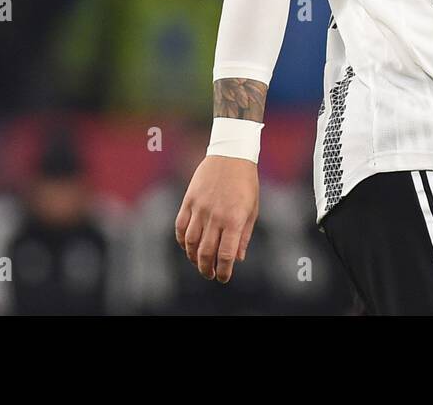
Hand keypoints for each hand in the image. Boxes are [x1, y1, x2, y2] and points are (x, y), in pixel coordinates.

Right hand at [175, 155, 258, 281]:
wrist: (231, 154)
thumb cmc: (246, 182)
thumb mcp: (252, 209)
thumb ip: (244, 235)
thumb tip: (238, 258)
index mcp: (234, 219)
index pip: (225, 255)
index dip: (223, 271)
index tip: (223, 278)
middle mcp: (215, 216)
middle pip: (206, 253)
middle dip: (207, 269)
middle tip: (209, 274)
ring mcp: (200, 208)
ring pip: (190, 243)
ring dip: (193, 257)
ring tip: (198, 263)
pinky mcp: (189, 200)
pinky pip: (180, 226)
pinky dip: (181, 241)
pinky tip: (187, 246)